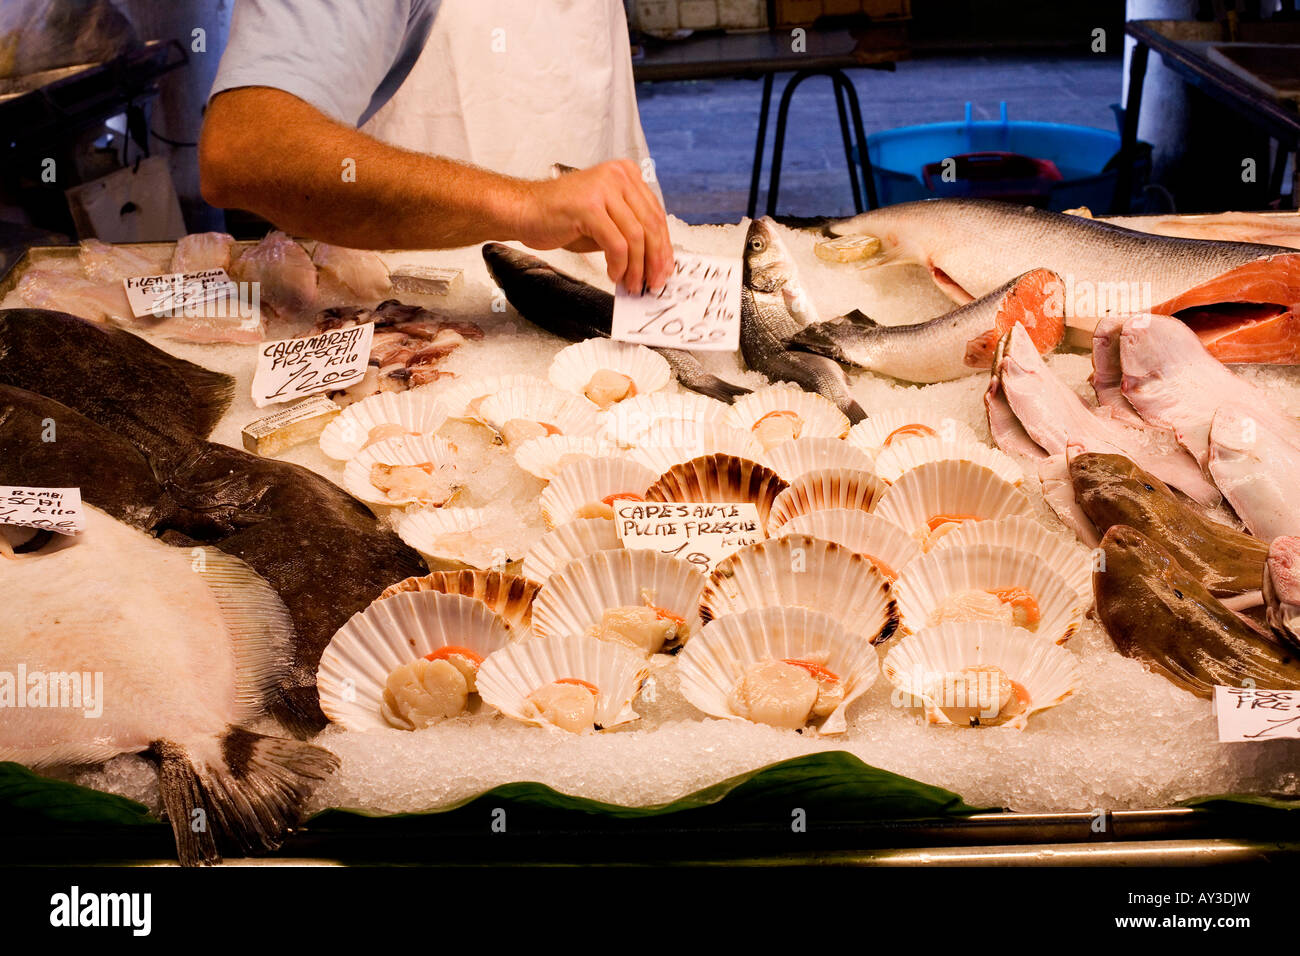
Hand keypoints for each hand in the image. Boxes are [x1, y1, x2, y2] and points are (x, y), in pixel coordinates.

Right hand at [510, 159, 673, 292]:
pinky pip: (617, 244)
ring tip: (631, 284)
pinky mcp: (589, 206)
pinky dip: (619, 265)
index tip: (665, 269)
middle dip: (655, 260)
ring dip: (637, 268)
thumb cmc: (562, 217)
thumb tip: (654, 260)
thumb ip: (629, 231)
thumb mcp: (605, 219)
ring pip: (636, 237)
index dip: (664, 246)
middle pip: (651, 225)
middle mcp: (618, 176)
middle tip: (653, 283)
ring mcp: (603, 188)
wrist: (525, 211)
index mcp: (626, 174)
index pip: (656, 214)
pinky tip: (614, 275)